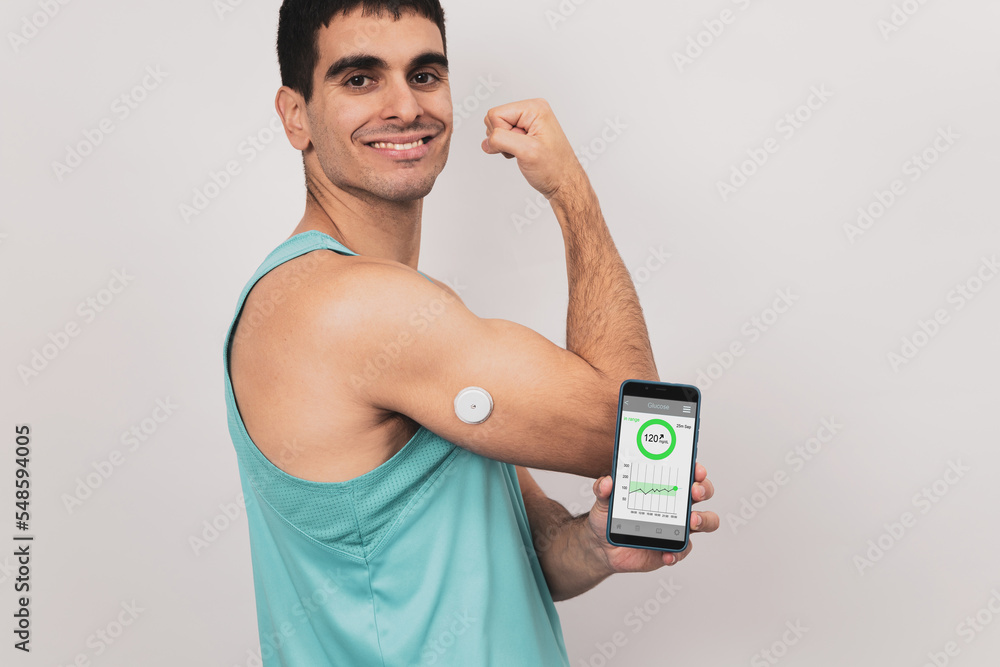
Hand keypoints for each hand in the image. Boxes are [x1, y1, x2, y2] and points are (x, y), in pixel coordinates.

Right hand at [480, 98, 586, 201]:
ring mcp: (528, 121)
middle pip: (495, 119)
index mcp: (534, 108)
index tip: (519, 145)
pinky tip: (521, 154)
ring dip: (504, 145)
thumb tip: (487, 141)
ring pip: (497, 129)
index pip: (496, 114)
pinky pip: (503, 136)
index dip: (500, 133)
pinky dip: (507, 148)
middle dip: (502, 139)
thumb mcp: (527, 152)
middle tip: (521, 149)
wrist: (563, 183)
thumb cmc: (554, 169)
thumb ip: (502, 140)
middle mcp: (531, 111)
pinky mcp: (525, 132)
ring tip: (523, 153)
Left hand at [584, 462, 718, 572]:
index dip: (695, 469)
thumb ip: (603, 490)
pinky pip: (683, 550)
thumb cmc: (609, 517)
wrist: (603, 546)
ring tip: (691, 521)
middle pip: (702, 492)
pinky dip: (677, 552)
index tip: (695, 468)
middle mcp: (674, 505)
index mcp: (662, 487)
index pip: (685, 473)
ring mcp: (676, 527)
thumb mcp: (603, 501)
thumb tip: (607, 482)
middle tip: (695, 491)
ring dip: (703, 519)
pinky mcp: (672, 548)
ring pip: (704, 521)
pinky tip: (667, 554)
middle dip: (704, 489)